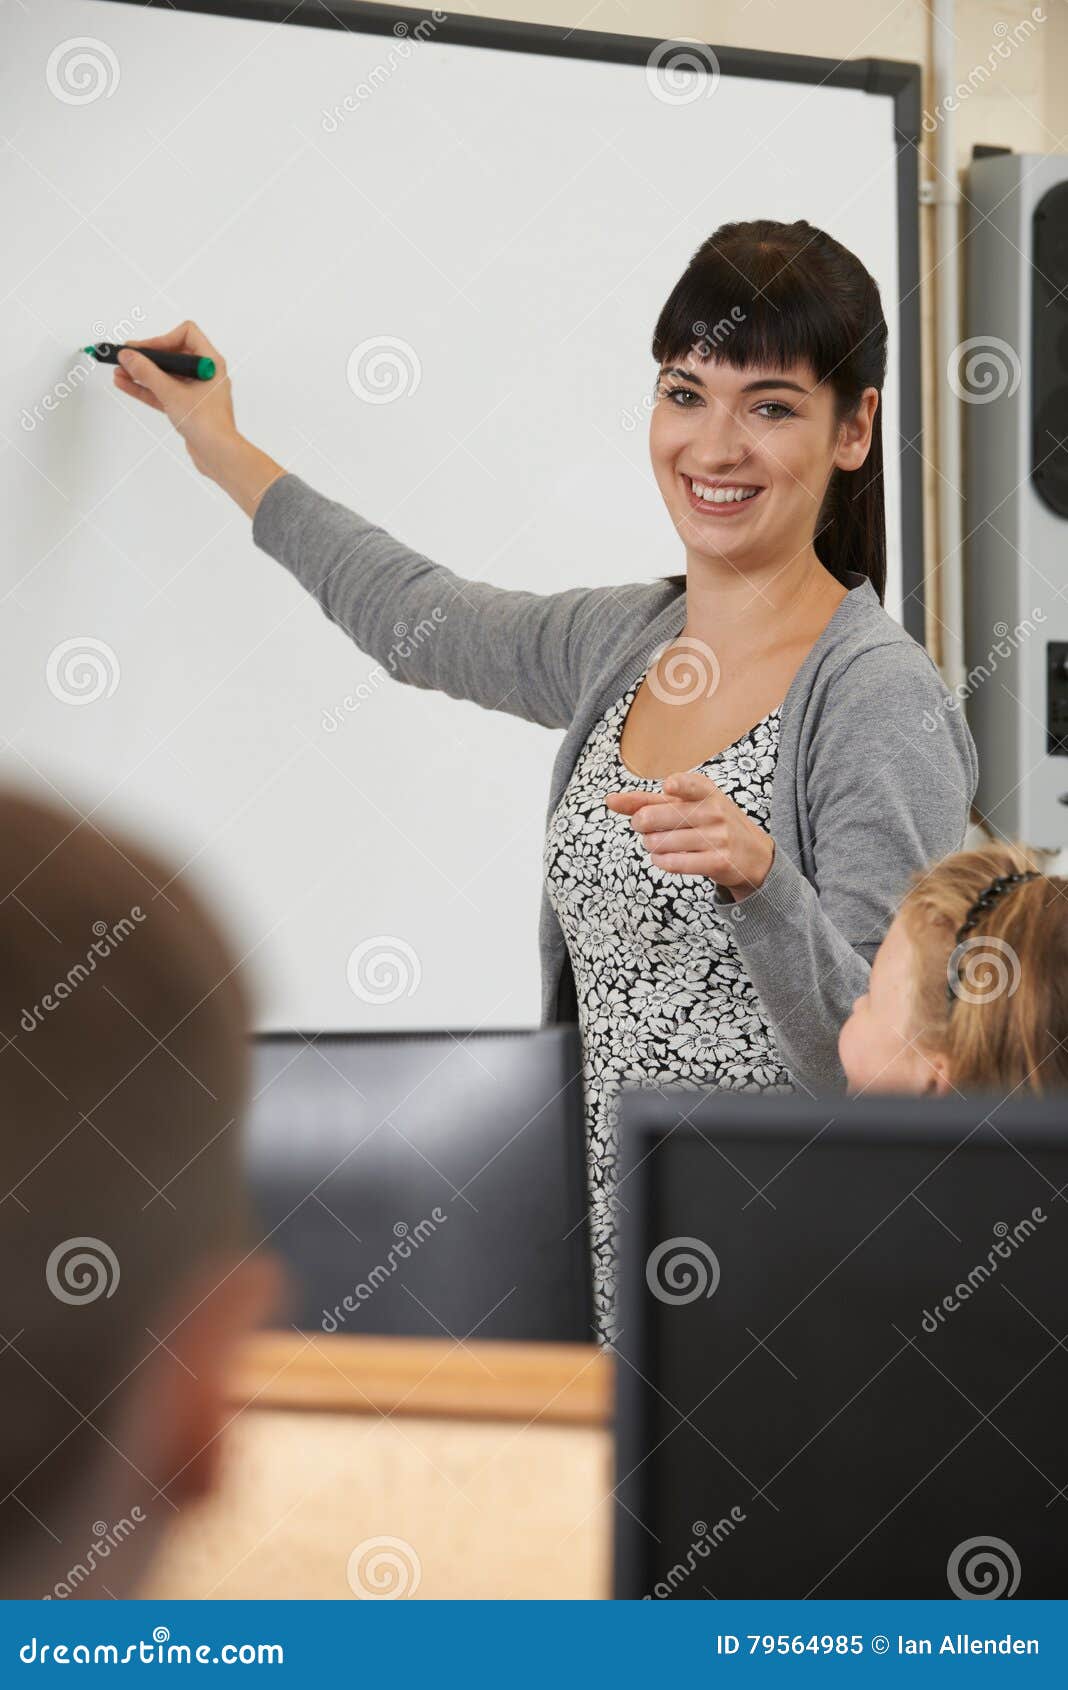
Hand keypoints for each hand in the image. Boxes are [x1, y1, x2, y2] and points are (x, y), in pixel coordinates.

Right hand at [112, 321, 236, 473]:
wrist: (218, 455)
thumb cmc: (208, 424)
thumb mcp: (171, 393)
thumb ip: (147, 373)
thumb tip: (128, 356)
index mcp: (210, 363)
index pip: (186, 334)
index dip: (163, 339)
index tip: (144, 350)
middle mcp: (205, 373)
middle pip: (172, 354)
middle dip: (147, 357)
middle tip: (125, 356)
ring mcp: (196, 390)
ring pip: (165, 375)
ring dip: (142, 373)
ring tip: (119, 370)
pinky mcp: (187, 406)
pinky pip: (164, 391)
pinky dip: (146, 388)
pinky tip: (126, 384)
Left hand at [605, 769, 774, 896]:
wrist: (753, 854)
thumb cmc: (710, 823)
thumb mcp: (687, 805)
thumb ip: (648, 801)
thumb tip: (610, 799)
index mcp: (705, 791)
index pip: (690, 785)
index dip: (679, 785)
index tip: (670, 786)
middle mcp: (714, 811)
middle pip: (657, 817)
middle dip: (640, 824)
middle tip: (642, 826)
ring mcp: (718, 837)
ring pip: (661, 843)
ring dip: (651, 845)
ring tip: (657, 843)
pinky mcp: (718, 862)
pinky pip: (675, 863)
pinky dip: (662, 861)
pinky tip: (663, 857)